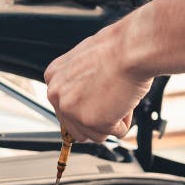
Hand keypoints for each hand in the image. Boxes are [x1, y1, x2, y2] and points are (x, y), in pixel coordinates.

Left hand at [44, 25, 152, 142]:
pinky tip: (125, 100)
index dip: (88, 109)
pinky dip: (125, 121)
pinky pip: (116, 133)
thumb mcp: (85, 64)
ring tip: (119, 97)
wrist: (131, 49)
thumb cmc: (116, 50)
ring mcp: (72, 110)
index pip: (66, 112)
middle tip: (112, 100)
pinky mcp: (92, 121)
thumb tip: (85, 103)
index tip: (100, 100)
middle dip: (98, 120)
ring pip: (96, 135)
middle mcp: (56, 95)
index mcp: (53, 79)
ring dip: (112, 121)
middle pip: (78, 130)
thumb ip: (78, 85)